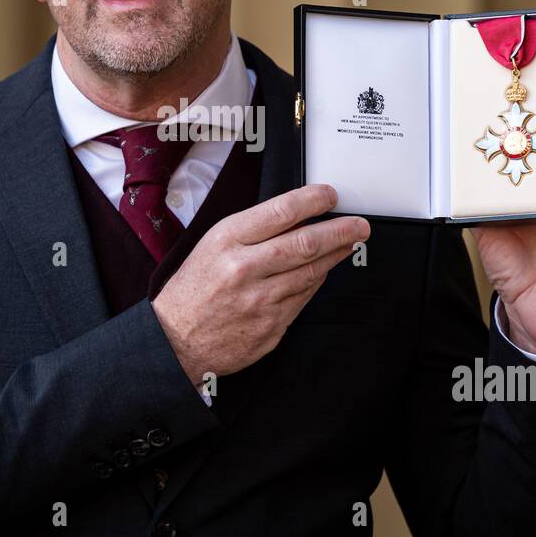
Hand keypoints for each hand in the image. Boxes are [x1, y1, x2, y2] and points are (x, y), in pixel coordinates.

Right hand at [152, 184, 368, 385]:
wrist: (175, 341)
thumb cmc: (194, 289)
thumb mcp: (212, 246)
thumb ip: (252, 231)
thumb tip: (297, 217)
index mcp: (227, 241)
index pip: (280, 212)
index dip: (312, 200)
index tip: (330, 195)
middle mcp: (244, 268)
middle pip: (305, 243)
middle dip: (340, 231)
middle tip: (360, 225)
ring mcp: (260, 300)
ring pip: (311, 272)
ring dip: (336, 255)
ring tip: (350, 244)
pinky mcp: (271, 326)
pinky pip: (304, 298)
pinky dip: (317, 282)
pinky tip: (323, 272)